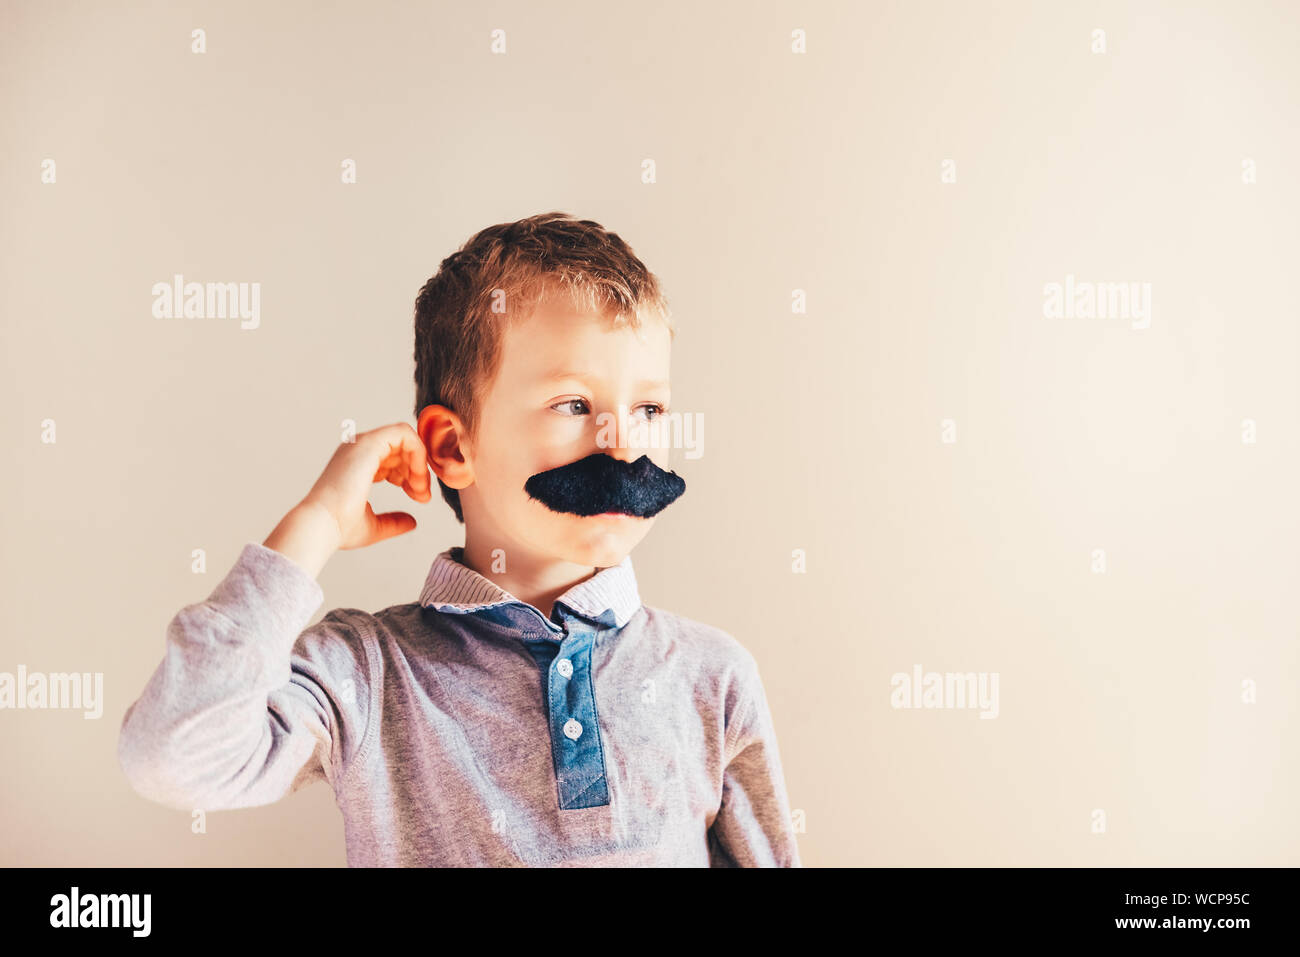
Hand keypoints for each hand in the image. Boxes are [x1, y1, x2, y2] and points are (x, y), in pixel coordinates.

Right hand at [263, 423, 433, 575]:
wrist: (322, 525)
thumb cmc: (338, 527)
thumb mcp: (373, 526)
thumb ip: (393, 521)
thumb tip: (411, 522)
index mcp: (357, 465)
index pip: (393, 459)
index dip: (411, 475)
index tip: (419, 497)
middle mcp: (358, 451)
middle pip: (401, 448)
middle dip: (418, 470)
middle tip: (423, 496)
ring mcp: (362, 444)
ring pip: (405, 437)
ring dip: (419, 462)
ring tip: (420, 488)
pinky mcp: (369, 443)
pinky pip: (404, 432)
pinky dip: (418, 451)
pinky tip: (417, 475)